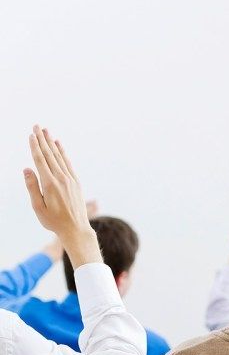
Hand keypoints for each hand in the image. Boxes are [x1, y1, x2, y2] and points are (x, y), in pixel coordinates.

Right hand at [24, 125, 101, 267]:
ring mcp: (70, 179)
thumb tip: (27, 169)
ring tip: (46, 131)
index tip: (31, 135)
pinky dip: (63, 152)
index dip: (35, 146)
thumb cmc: (54, 221)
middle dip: (42, 139)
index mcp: (50, 184)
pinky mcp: (76, 182)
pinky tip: (59, 145)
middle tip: (37, 126)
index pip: (40, 160)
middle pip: (50, 154)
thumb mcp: (38, 207)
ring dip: (52, 143)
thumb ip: (32, 187)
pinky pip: (68, 163)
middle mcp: (61, 179)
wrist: (76, 229)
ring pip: (59, 157)